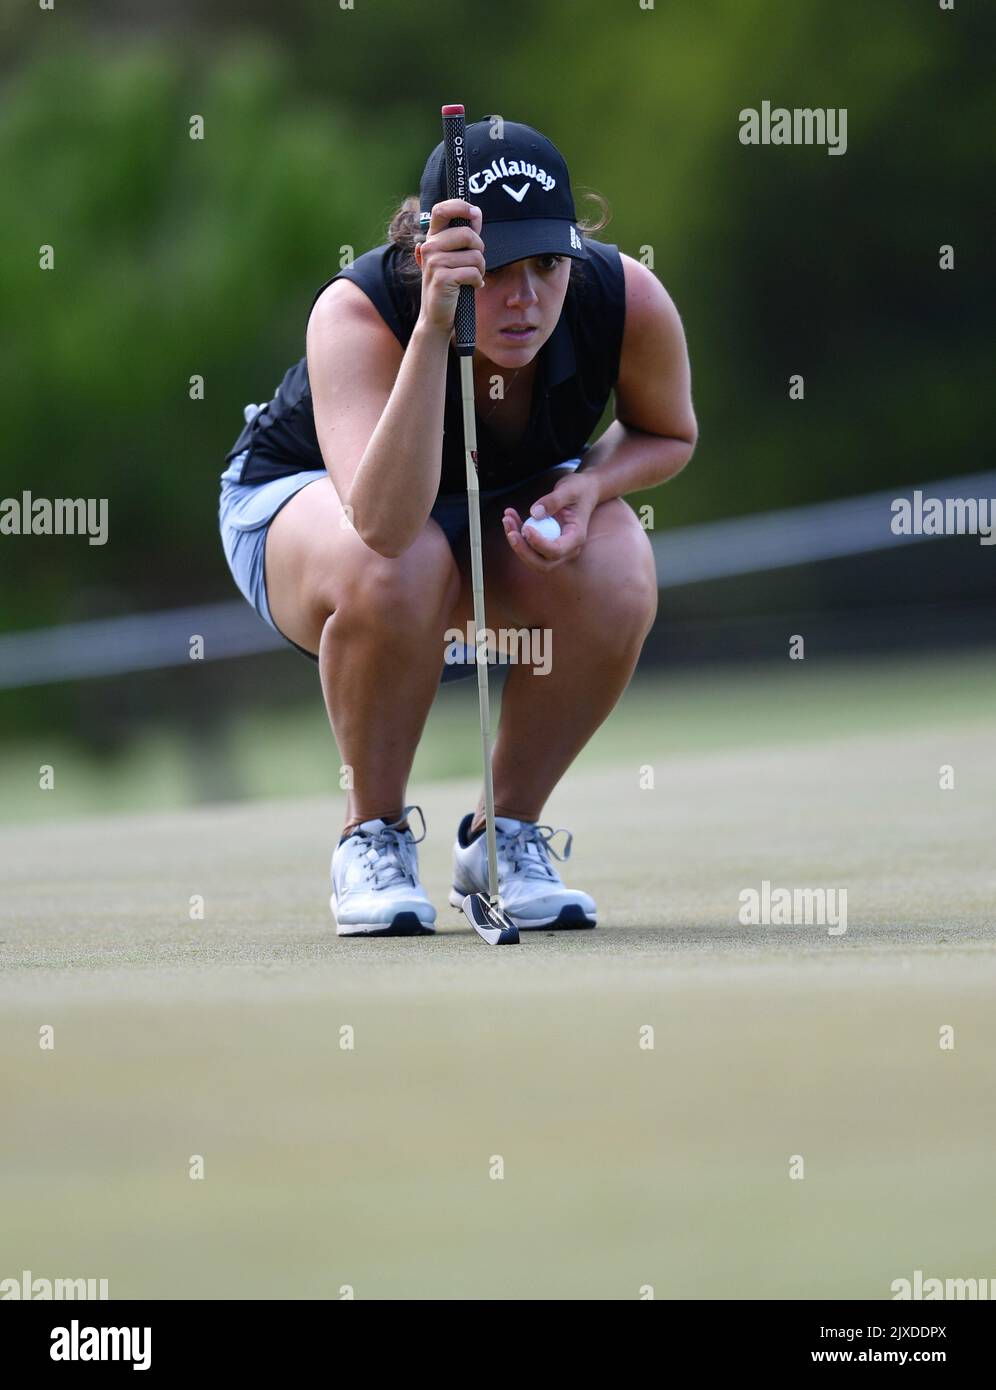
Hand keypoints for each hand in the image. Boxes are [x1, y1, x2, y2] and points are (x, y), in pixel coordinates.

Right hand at [414, 199, 485, 334]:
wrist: (437, 315)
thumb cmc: (450, 284)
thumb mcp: (456, 256)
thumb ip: (465, 234)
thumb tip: (476, 212)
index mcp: (432, 238)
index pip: (441, 210)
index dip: (459, 206)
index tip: (474, 213)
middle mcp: (430, 246)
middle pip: (468, 234)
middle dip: (479, 249)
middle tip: (475, 263)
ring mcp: (434, 262)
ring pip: (474, 256)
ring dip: (480, 269)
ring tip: (472, 277)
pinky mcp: (441, 278)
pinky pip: (472, 272)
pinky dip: (477, 281)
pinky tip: (472, 286)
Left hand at [501, 471, 598, 570]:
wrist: (584, 491)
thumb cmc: (579, 489)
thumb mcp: (569, 489)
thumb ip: (553, 500)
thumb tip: (534, 513)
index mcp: (576, 537)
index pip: (556, 551)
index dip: (539, 544)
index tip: (526, 528)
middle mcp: (567, 548)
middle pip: (542, 563)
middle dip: (523, 551)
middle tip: (511, 533)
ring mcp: (557, 548)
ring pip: (532, 557)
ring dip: (516, 543)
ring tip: (507, 519)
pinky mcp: (546, 543)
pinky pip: (529, 546)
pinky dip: (517, 533)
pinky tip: (510, 516)